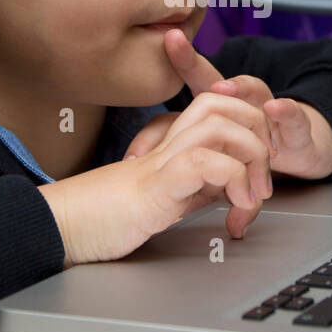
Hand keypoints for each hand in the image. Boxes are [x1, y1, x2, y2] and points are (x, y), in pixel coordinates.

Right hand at [38, 36, 279, 263]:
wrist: (66, 228)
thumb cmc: (107, 218)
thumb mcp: (169, 199)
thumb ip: (199, 186)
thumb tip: (232, 186)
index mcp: (169, 145)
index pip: (215, 106)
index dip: (247, 120)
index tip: (262, 158)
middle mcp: (167, 144)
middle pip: (224, 104)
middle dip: (258, 132)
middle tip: (265, 176)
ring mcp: (162, 160)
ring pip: (220, 125)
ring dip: (250, 157)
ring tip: (255, 195)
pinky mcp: (157, 182)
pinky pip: (204, 161)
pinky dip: (232, 180)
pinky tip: (235, 209)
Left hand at [124, 29, 331, 181]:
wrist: (297, 152)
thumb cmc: (246, 149)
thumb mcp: (211, 152)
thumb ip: (176, 151)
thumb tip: (130, 163)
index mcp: (215, 106)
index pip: (187, 85)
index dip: (172, 66)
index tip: (158, 41)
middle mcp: (240, 100)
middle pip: (213, 77)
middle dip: (192, 60)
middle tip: (174, 43)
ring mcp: (268, 110)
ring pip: (254, 89)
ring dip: (240, 86)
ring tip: (225, 88)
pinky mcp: (295, 126)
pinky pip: (292, 116)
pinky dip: (285, 112)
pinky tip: (276, 109)